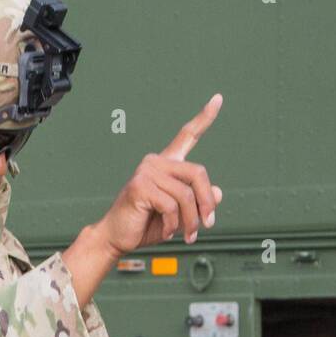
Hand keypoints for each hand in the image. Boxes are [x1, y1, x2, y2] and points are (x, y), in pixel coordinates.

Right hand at [63, 94, 223, 304]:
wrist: (117, 238)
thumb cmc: (146, 225)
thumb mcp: (180, 215)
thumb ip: (198, 202)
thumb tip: (218, 192)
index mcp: (167, 164)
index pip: (187, 136)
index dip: (204, 118)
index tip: (218, 99)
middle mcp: (156, 162)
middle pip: (198, 173)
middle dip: (207, 203)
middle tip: (208, 225)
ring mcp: (147, 172)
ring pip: (186, 195)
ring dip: (191, 221)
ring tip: (188, 236)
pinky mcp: (140, 186)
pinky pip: (171, 205)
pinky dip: (173, 225)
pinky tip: (167, 232)